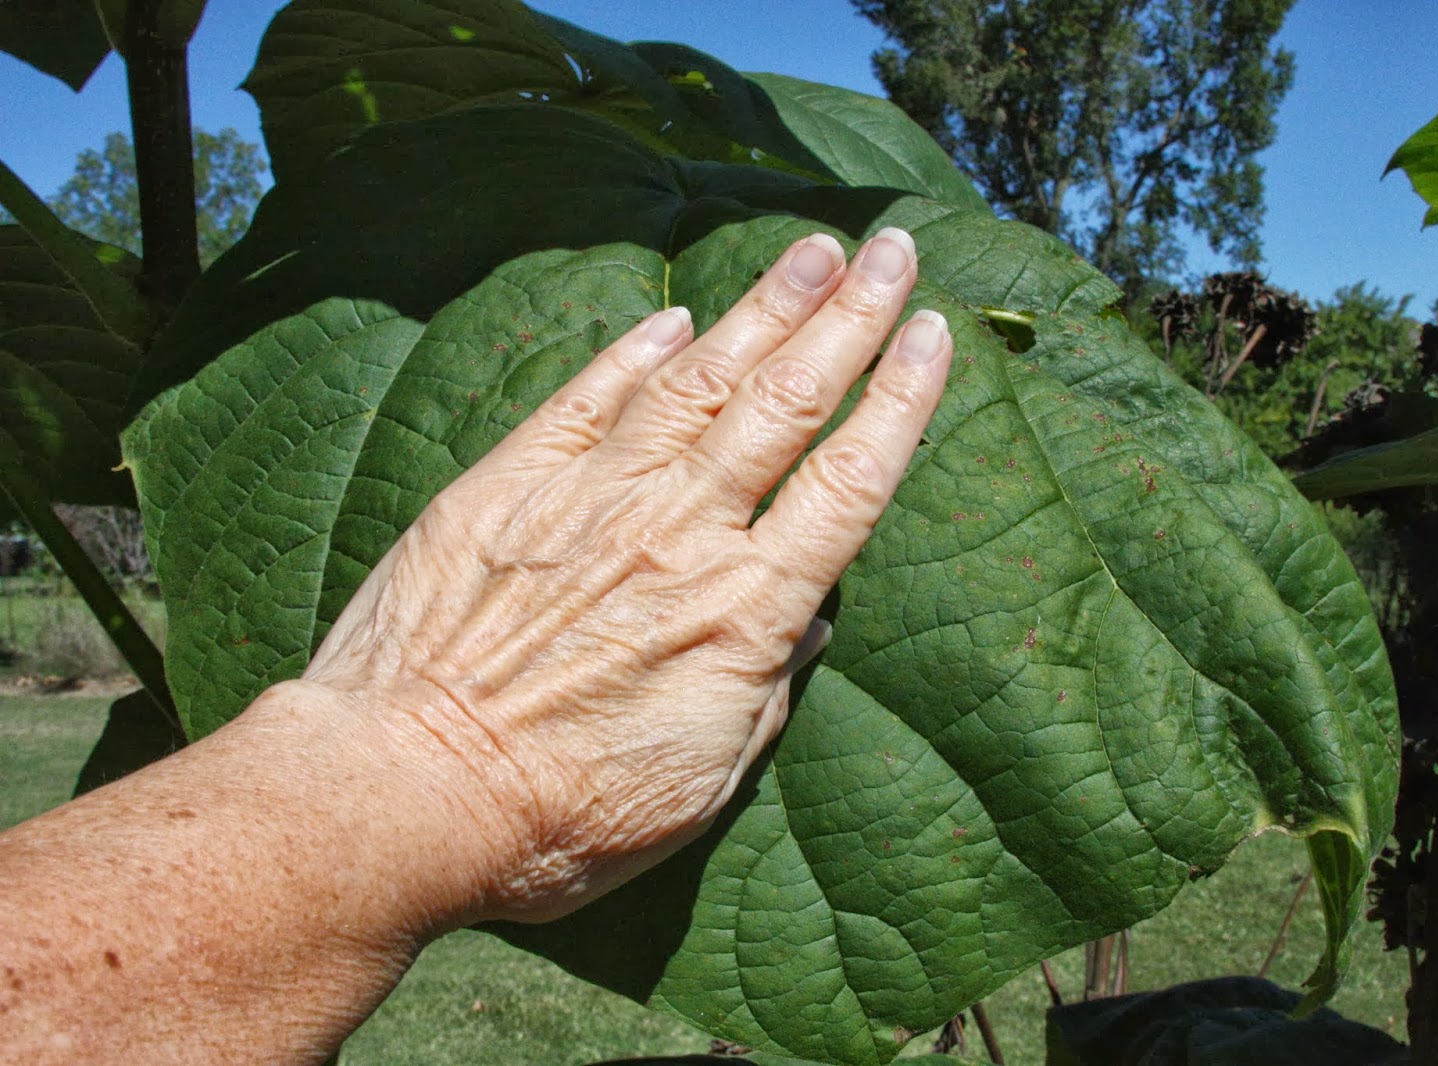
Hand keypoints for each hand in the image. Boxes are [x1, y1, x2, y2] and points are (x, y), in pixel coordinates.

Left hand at [294, 227, 951, 922]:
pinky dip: (634, 352)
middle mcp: (680, 533)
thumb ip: (760, 692)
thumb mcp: (697, 787)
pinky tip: (672, 319)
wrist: (403, 793)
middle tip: (894, 251)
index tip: (934, 334)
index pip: (849, 481)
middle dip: (849, 317)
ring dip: (763, 308)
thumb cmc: (557, 818)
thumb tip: (807, 624)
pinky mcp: (508, 486)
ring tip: (814, 249)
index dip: (899, 399)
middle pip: (786, 403)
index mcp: (744, 611)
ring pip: (697, 382)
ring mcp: (592, 499)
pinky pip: (587, 400)